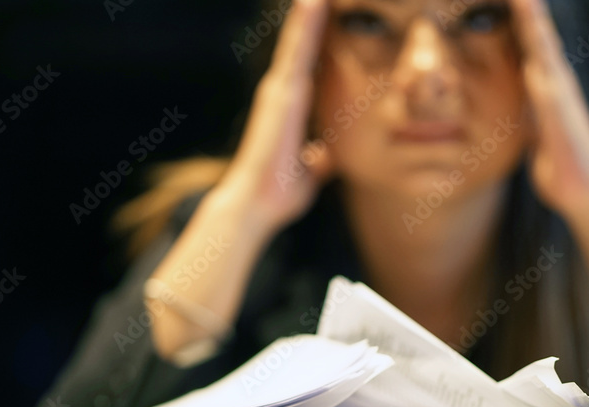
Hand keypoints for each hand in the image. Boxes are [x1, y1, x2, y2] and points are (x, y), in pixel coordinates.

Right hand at [214, 0, 333, 236]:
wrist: (256, 204)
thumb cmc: (279, 193)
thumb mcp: (308, 173)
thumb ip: (317, 160)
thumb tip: (321, 157)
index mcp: (291, 107)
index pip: (311, 65)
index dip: (321, 38)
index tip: (333, 12)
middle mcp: (282, 92)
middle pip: (303, 43)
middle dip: (314, 16)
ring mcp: (280, 90)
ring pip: (299, 40)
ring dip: (310, 12)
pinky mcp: (282, 94)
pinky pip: (298, 52)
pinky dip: (307, 26)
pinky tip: (314, 2)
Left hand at [509, 0, 588, 345]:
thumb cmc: (563, 170)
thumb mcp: (535, 138)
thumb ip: (528, 119)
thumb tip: (518, 116)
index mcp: (545, 91)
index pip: (527, 49)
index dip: (517, 23)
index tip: (504, 0)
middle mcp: (556, 86)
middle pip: (537, 38)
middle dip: (527, 10)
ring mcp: (560, 94)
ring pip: (544, 47)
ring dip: (533, 19)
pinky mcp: (561, 109)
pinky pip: (546, 72)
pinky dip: (538, 46)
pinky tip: (529, 30)